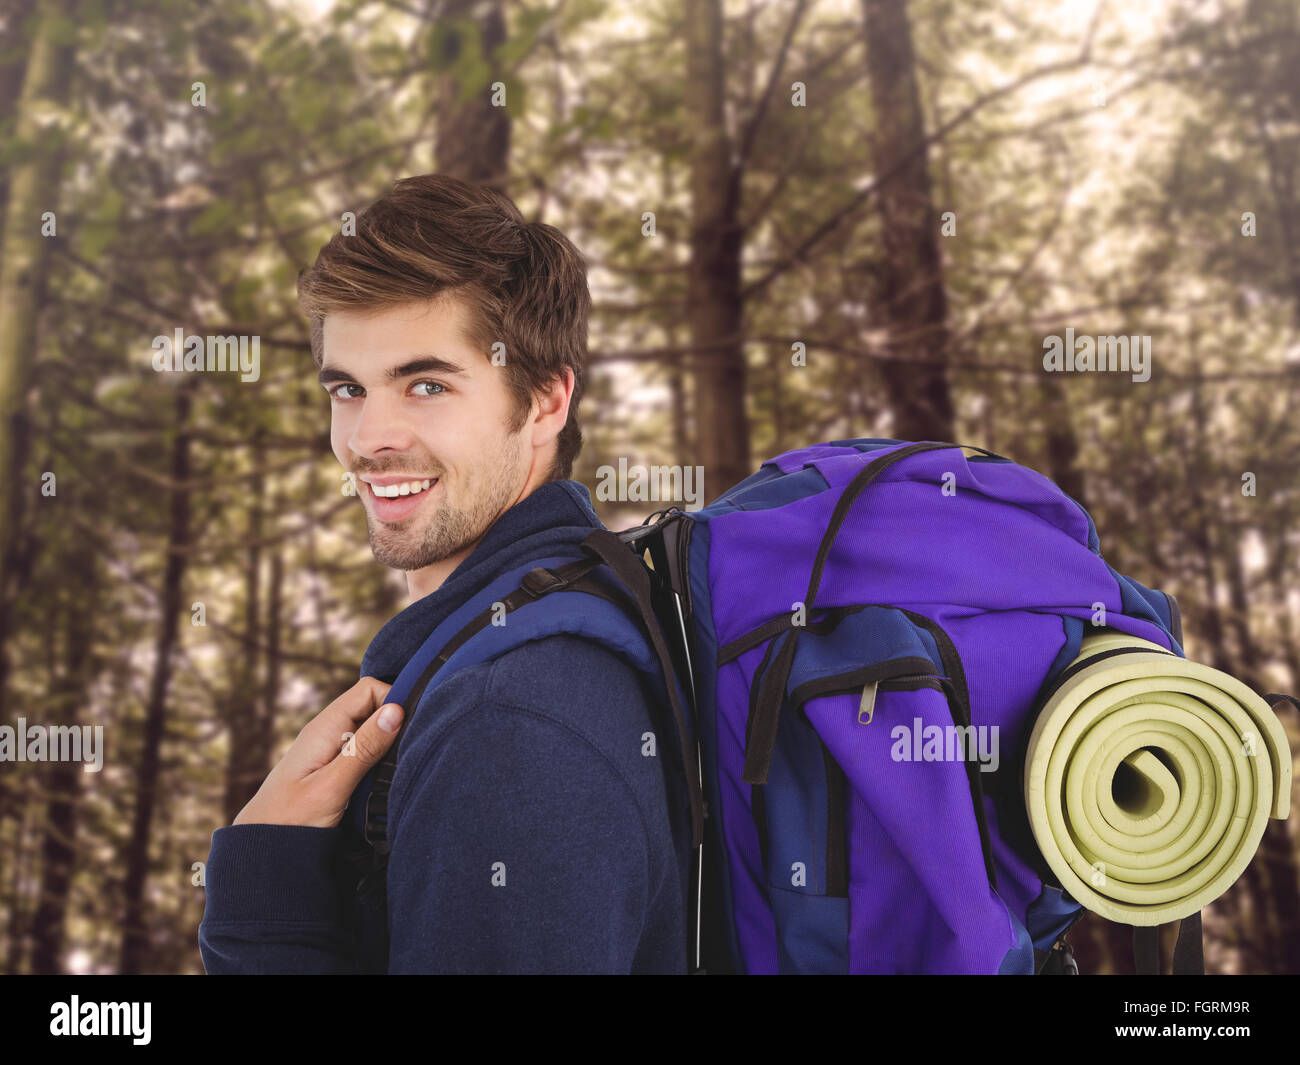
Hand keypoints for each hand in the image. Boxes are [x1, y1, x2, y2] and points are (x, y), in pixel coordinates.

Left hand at [233, 677, 402, 828]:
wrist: (259, 849)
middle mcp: (328, 732)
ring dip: (388, 745)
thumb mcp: (332, 786)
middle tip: (408, 752)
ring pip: (371, 730)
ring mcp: (330, 749)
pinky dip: (379, 760)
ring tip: (397, 769)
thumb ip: (365, 748)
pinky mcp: (333, 768)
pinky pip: (364, 750)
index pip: (369, 689)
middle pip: (373, 707)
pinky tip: (384, 780)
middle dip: (394, 723)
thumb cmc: (289, 820)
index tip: (410, 729)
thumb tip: (396, 711)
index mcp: (325, 727)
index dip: (394, 700)